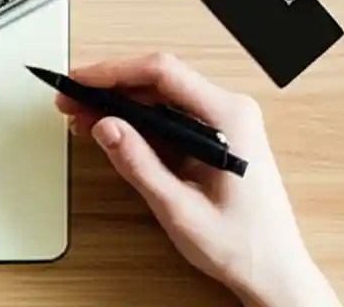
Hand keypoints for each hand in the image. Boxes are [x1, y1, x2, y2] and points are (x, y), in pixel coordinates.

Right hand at [58, 53, 340, 306]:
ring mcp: (221, 124)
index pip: (163, 73)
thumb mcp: (180, 209)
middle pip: (157, 80)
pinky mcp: (212, 138)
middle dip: (109, 87)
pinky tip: (108, 131)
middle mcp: (229, 112)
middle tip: (69, 99)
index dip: (114, 71)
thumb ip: (140, 165)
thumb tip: (106, 127)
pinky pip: (168, 117)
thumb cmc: (244, 245)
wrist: (274, 272)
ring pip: (159, 97)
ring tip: (80, 116)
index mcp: (230, 118)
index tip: (80, 80)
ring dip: (118, 104)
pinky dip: (134, 121)